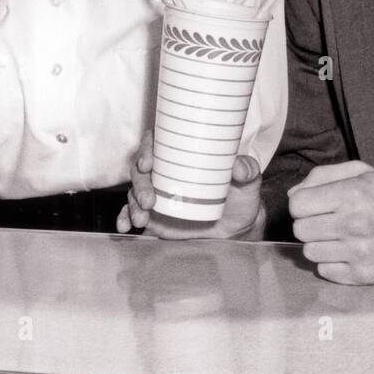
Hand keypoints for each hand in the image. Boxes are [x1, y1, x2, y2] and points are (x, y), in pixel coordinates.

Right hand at [116, 130, 265, 239]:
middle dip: (140, 183)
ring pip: (135, 190)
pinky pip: (131, 211)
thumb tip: (238, 166)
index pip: (158, 142)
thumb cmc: (240, 199)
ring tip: (143, 219)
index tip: (148, 162)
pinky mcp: (152, 213)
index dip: (147, 147)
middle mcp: (166, 171)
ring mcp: (157, 192)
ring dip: (133, 203)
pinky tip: (125, 226)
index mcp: (183, 155)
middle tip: (149, 201)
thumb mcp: (248, 183)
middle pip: (141, 168)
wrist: (235, 232)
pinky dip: (125, 217)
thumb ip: (247, 171)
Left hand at [289, 162, 373, 283]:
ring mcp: (358, 252)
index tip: (315, 206)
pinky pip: (324, 271)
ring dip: (320, 245)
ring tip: (340, 238)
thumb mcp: (363, 173)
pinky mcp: (362, 275)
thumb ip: (323, 176)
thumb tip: (292, 195)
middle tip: (328, 222)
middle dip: (309, 225)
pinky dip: (331, 263)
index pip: (297, 205)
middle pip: (299, 230)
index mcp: (352, 194)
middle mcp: (354, 223)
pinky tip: (347, 254)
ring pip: (309, 252)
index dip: (302, 205)